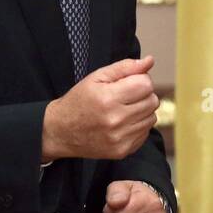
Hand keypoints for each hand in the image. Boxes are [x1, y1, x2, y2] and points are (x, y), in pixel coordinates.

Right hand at [41, 57, 158, 161]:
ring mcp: (120, 138)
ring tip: (123, 110)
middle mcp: (115, 120)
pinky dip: (138, 126)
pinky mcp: (122, 150)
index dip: (140, 80)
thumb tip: (149, 61)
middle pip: (152, 101)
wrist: (60, 132)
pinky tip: (122, 123)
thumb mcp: (96, 78)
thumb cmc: (79, 101)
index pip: (146, 84)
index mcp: (108, 98)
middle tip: (125, 96)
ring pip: (152, 117)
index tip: (128, 83)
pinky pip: (145, 133)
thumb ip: (125, 67)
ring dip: (142, 111)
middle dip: (142, 95)